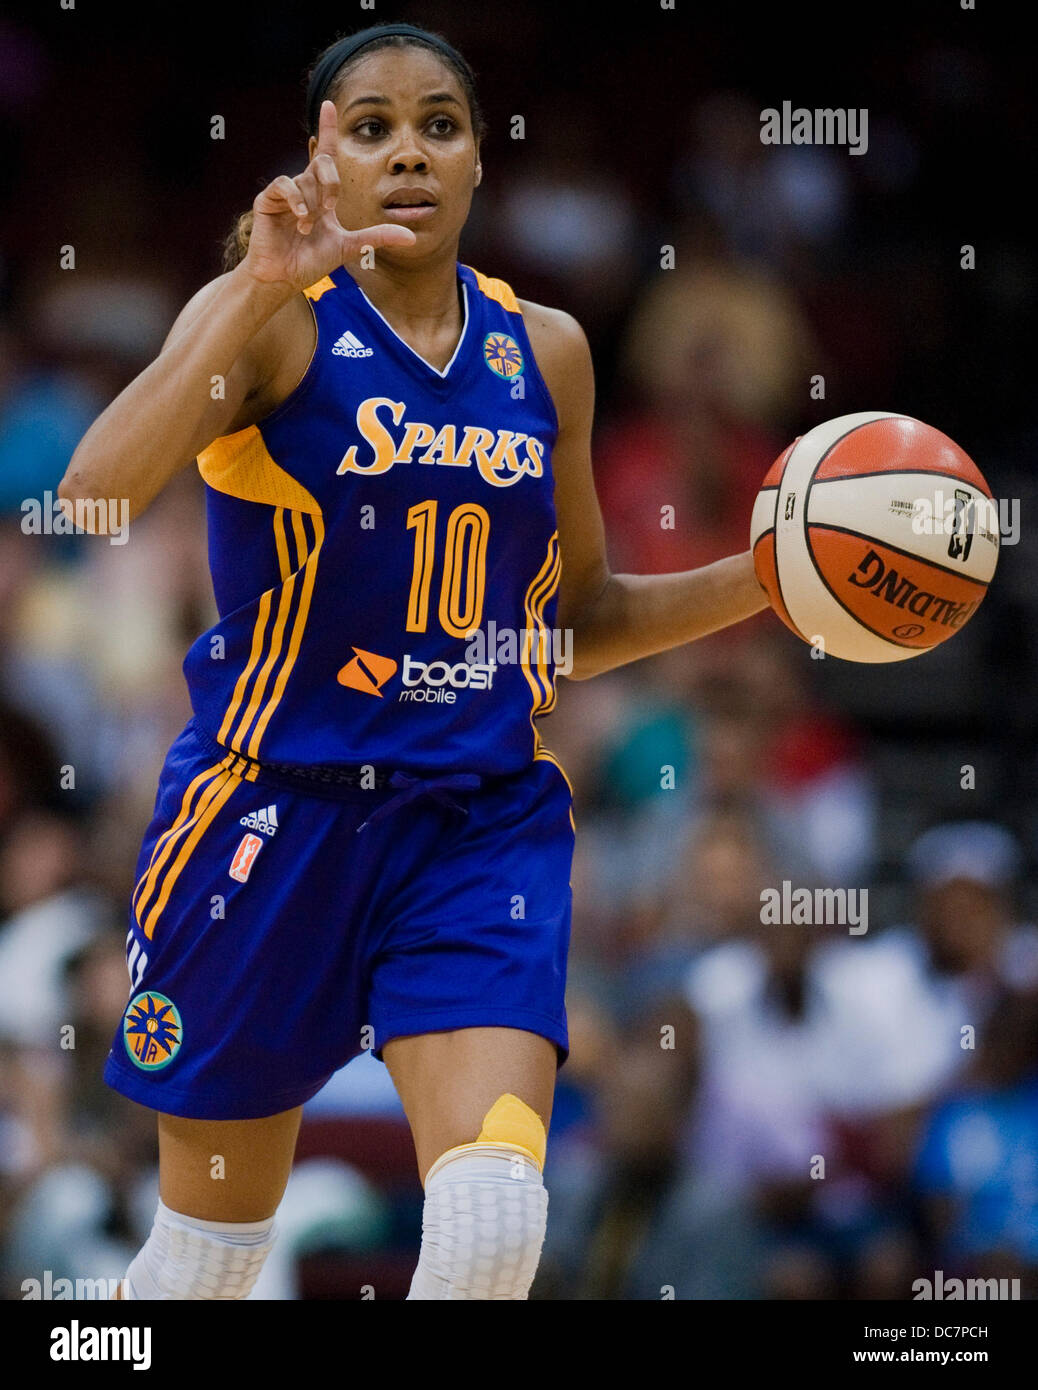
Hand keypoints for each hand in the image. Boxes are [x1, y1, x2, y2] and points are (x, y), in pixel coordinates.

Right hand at [242, 99, 416, 292]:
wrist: (284, 278)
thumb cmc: (312, 262)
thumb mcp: (350, 247)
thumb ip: (377, 237)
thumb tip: (411, 237)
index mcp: (321, 195)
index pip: (327, 155)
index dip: (328, 129)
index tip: (328, 104)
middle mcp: (304, 188)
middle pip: (323, 163)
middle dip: (331, 183)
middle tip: (330, 208)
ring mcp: (284, 194)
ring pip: (305, 178)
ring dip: (312, 203)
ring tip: (309, 227)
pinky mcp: (267, 200)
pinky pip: (284, 185)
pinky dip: (296, 200)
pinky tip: (301, 220)